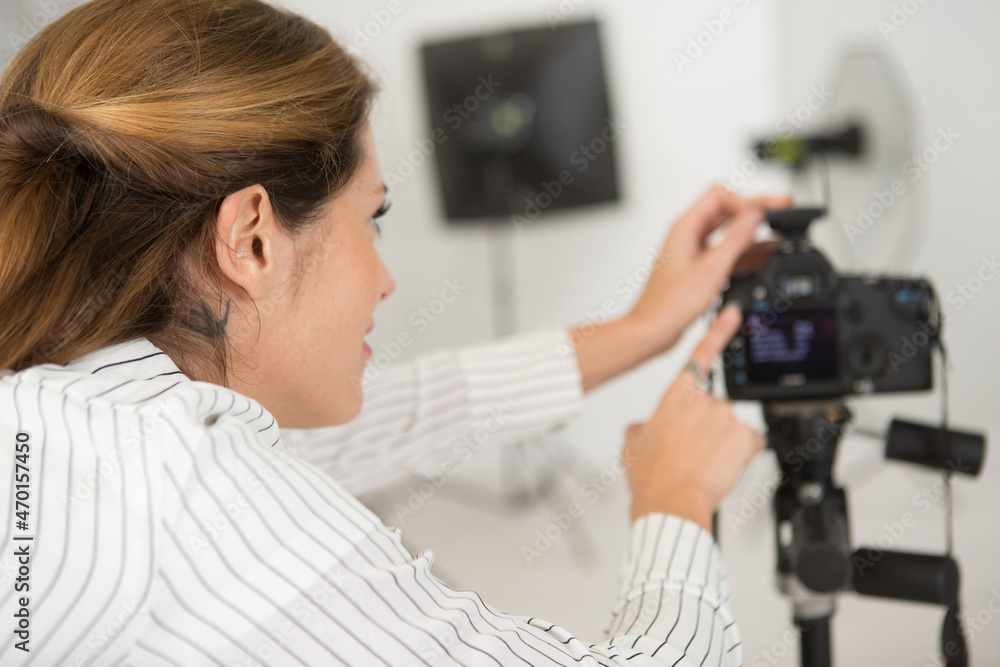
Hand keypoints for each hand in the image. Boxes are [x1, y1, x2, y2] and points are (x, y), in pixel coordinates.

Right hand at [621, 304, 765, 531]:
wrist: (670, 502)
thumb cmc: (650, 476)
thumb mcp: (632, 445)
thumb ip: (640, 427)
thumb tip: (640, 428)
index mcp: (674, 397)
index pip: (699, 355)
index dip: (717, 332)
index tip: (732, 315)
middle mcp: (702, 401)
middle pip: (716, 408)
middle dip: (711, 429)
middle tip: (694, 454)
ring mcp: (725, 417)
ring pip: (734, 429)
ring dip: (725, 445)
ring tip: (705, 466)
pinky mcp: (744, 436)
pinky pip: (750, 445)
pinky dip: (741, 457)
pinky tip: (722, 468)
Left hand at [626, 184, 790, 356]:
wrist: (652, 330)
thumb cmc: (668, 304)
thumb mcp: (710, 269)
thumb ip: (735, 240)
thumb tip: (755, 215)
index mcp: (685, 228)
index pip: (719, 194)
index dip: (744, 201)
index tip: (762, 217)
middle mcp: (688, 235)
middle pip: (727, 210)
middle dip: (756, 209)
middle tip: (783, 208)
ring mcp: (693, 251)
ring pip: (728, 232)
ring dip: (753, 233)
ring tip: (780, 235)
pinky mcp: (698, 267)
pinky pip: (726, 252)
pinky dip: (745, 253)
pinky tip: (765, 256)